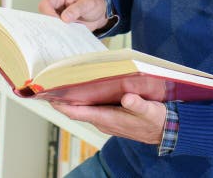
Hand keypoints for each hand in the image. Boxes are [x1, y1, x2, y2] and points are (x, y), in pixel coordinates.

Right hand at [38, 0, 107, 31]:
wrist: (100, 13)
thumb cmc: (93, 3)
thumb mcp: (88, 3)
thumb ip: (76, 9)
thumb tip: (65, 17)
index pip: (44, 5)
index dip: (49, 15)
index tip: (60, 22)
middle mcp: (53, 5)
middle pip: (43, 16)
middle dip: (52, 24)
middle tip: (62, 31)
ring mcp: (56, 15)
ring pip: (48, 25)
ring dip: (56, 31)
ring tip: (66, 34)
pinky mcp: (59, 24)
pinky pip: (55, 31)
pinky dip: (59, 34)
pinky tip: (66, 37)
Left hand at [51, 93, 166, 144]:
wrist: (163, 131)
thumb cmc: (155, 120)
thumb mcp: (149, 111)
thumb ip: (138, 105)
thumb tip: (128, 99)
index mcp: (108, 118)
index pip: (77, 112)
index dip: (61, 104)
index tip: (48, 95)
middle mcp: (102, 120)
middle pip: (75, 109)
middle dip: (62, 98)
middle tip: (49, 83)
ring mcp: (105, 119)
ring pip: (82, 108)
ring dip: (71, 98)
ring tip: (60, 82)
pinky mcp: (109, 116)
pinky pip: (90, 108)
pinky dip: (82, 99)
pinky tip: (80, 88)